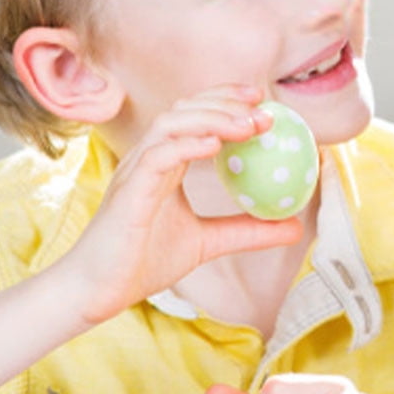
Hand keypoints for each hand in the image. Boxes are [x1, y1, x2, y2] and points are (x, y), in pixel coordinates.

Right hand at [67, 86, 301, 324]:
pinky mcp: (128, 192)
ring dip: (212, 118)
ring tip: (248, 124)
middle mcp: (148, 160)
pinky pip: (156, 158)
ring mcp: (135, 172)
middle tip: (265, 110)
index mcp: (164, 164)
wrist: (97, 293)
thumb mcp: (208, 242)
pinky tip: (213, 145)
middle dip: (226, 103)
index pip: (194, 116)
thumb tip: (296, 226)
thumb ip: (247, 230)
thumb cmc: (140, 263)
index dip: (226, 100)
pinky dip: (185, 146)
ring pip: (171, 125)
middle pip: (185, 110)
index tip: (263, 100)